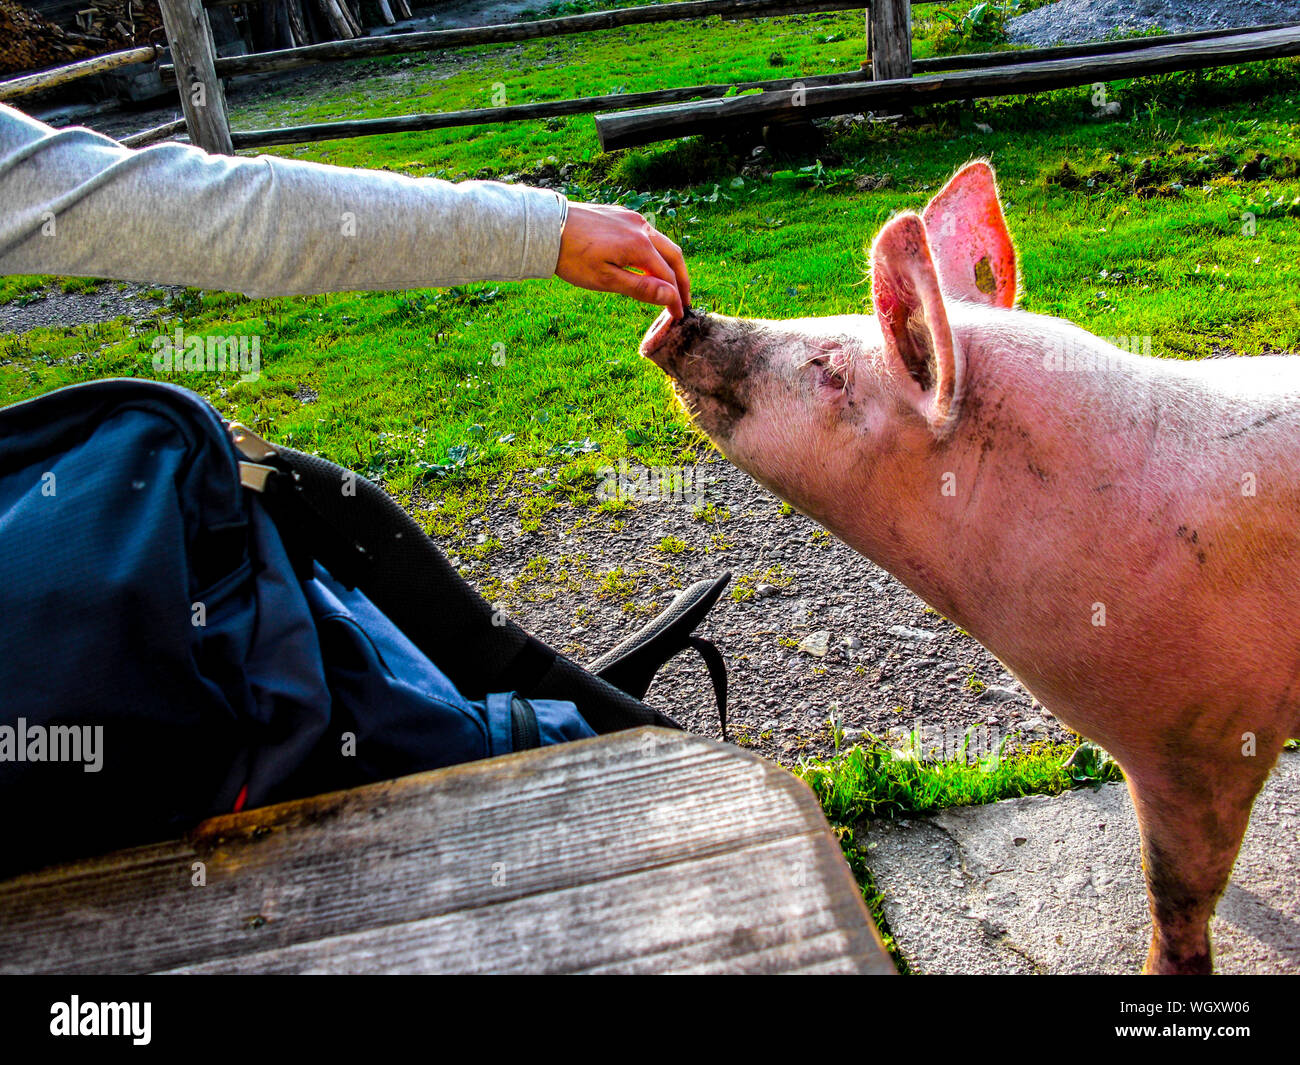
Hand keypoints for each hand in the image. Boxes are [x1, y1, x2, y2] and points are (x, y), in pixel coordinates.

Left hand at [555, 201, 690, 318]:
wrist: (546, 226)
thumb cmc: (573, 257)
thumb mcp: (606, 280)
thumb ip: (641, 288)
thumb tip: (670, 296)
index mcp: (640, 246)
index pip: (668, 277)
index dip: (675, 299)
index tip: (678, 315)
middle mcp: (641, 227)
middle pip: (674, 255)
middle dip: (681, 280)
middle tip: (683, 300)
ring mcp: (631, 217)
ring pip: (661, 242)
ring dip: (668, 264)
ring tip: (666, 285)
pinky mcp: (620, 214)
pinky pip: (645, 233)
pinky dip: (653, 251)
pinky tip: (645, 263)